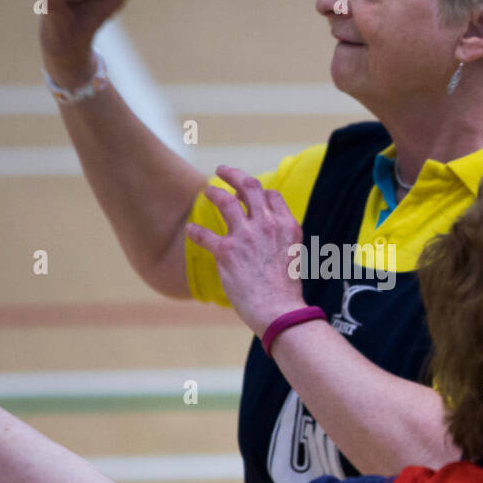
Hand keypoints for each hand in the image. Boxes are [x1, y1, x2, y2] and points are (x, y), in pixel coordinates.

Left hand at [186, 167, 306, 337]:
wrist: (279, 311)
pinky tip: (190, 230)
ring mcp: (246, 236)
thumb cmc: (286, 292)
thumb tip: (268, 235)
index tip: (248, 193)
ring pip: (225, 201)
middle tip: (223, 170)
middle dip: (234, 175)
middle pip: (249, 186)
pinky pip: (204, 234)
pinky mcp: (227, 252)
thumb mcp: (292, 256)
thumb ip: (280, 239)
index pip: (272, 195)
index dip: (258, 191)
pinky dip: (195, 231)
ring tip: (207, 190)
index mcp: (287, 226)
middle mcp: (267, 225)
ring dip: (214, 192)